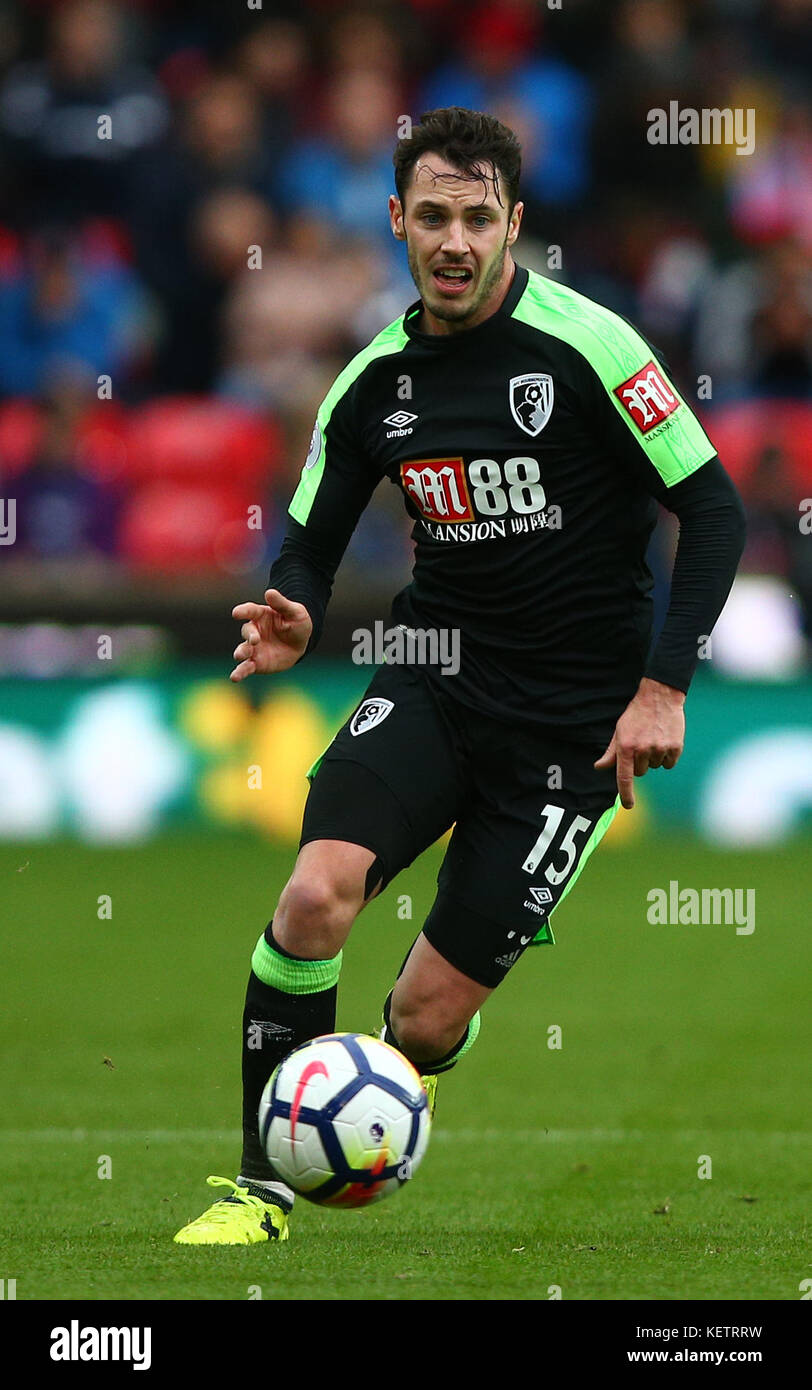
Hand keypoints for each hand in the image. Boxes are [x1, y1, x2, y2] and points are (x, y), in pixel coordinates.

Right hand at [230, 588, 312, 681]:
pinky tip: (234, 678)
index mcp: (261, 615)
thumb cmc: (297, 624)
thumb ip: (282, 604)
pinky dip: (239, 672)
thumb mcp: (295, 612)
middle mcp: (254, 631)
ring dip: (240, 653)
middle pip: (247, 631)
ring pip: (243, 650)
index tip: (236, 613)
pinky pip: (246, 667)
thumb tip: (269, 592)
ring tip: (239, 656)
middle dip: (249, 635)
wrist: (300, 644)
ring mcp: (253, 648)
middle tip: (255, 640)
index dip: (243, 611)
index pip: (250, 611)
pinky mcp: (256, 663)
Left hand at [594, 678, 684, 809]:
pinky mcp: (675, 747)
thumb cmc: (637, 714)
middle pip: (641, 772)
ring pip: (655, 767)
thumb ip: (611, 753)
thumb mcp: (620, 731)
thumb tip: (599, 767)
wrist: (660, 696)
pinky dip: (667, 757)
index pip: (624, 777)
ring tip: (654, 738)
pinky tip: (664, 740)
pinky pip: (669, 764)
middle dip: (640, 763)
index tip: (628, 805)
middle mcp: (642, 750)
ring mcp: (660, 749)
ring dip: (654, 758)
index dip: (626, 794)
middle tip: (642, 743)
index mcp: (626, 747)